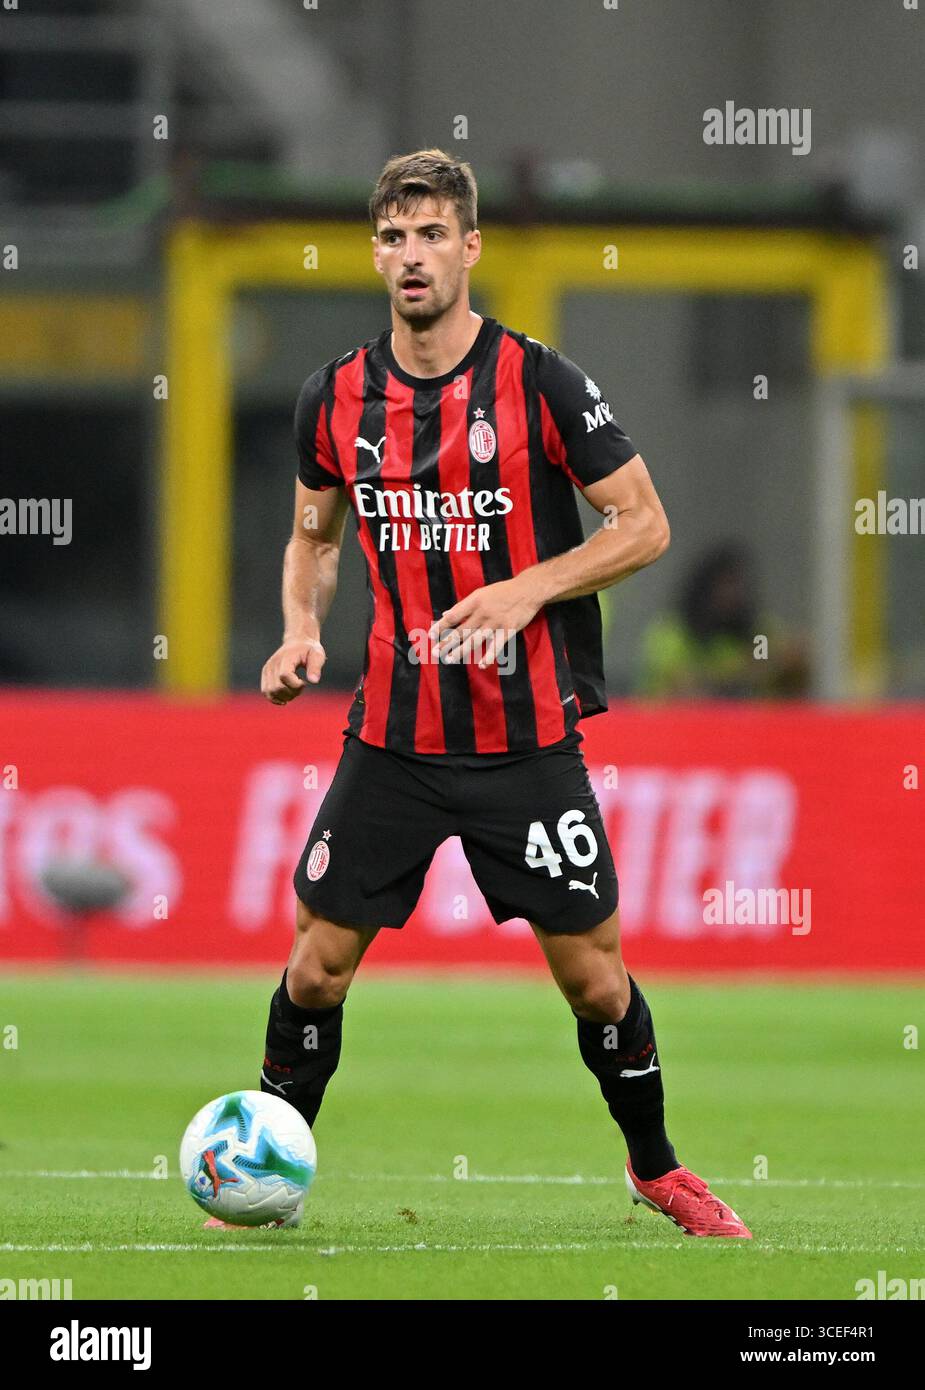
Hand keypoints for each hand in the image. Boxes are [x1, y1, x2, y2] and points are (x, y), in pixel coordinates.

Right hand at [261, 637, 324, 704]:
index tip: (304, 682)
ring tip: (294, 691)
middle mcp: (273, 663)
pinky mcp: (265, 674)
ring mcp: (267, 669)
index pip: (284, 676)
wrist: (298, 642)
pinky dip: (275, 698)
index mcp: (285, 657)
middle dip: (292, 692)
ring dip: (284, 697)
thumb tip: (314, 681)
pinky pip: (265, 692)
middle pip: (277, 687)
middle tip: (301, 686)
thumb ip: (316, 667)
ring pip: (270, 692)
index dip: (296, 684)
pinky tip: (286, 698)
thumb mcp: (317, 655)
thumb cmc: (309, 649)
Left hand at [427, 576, 541, 667]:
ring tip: (450, 659)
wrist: (528, 590)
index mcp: (475, 601)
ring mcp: (496, 622)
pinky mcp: (508, 630)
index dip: (441, 626)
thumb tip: (446, 614)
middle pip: (461, 631)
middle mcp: (483, 612)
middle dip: (447, 642)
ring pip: (475, 640)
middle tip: (436, 652)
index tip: (431, 635)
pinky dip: (489, 656)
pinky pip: (497, 646)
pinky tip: (481, 665)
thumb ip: (464, 605)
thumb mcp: (481, 593)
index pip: (453, 616)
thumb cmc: (503, 591)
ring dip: (462, 651)